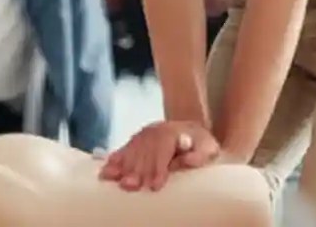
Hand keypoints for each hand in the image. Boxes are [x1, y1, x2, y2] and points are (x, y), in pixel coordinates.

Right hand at [98, 120, 219, 190]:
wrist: (193, 130)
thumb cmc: (201, 144)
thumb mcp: (208, 147)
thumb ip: (199, 154)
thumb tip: (188, 159)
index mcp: (173, 132)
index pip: (163, 150)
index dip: (158, 169)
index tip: (154, 185)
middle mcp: (155, 132)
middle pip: (144, 153)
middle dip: (136, 171)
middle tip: (130, 186)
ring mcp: (144, 135)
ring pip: (131, 151)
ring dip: (122, 167)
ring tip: (113, 179)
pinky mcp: (136, 140)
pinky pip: (124, 149)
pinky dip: (115, 160)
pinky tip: (107, 169)